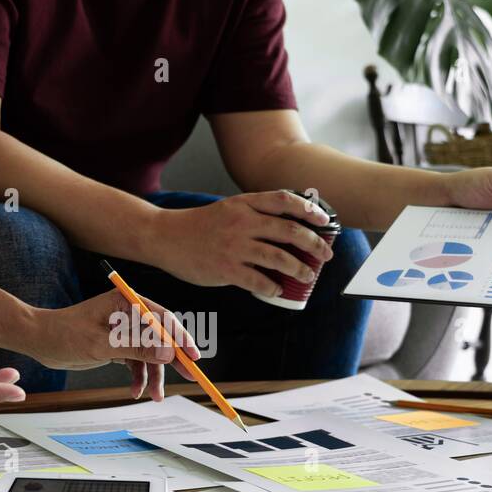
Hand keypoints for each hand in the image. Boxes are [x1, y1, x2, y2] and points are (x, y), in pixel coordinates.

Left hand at [29, 290, 200, 401]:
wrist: (40, 341)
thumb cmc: (64, 335)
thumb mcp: (102, 345)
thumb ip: (136, 349)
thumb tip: (168, 354)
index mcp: (126, 301)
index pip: (162, 318)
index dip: (181, 337)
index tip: (193, 356)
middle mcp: (129, 313)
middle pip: (162, 336)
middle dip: (174, 359)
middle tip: (192, 377)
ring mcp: (124, 330)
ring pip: (150, 353)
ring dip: (154, 375)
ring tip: (155, 396)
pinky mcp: (118, 344)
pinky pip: (137, 361)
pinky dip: (138, 377)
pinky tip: (135, 391)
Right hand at [151, 190, 334, 298]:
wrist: (166, 237)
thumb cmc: (200, 225)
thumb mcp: (228, 209)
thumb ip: (254, 214)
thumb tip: (288, 228)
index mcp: (244, 204)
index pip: (284, 201)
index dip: (309, 210)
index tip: (325, 221)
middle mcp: (242, 222)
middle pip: (289, 230)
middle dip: (313, 244)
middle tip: (325, 255)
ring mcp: (234, 246)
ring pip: (278, 258)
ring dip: (299, 269)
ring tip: (307, 275)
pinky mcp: (225, 269)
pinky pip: (258, 281)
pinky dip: (273, 287)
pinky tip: (278, 290)